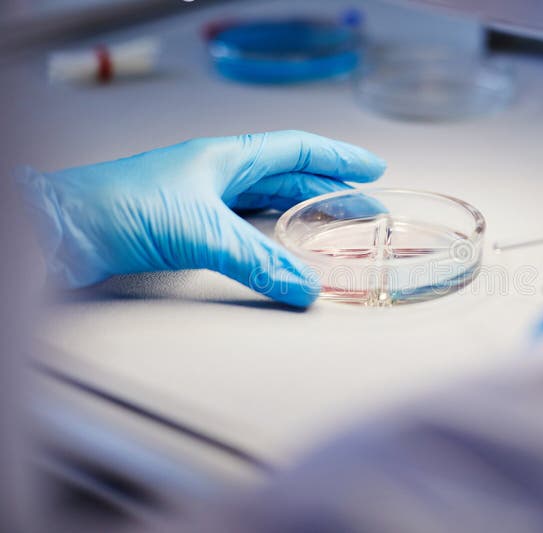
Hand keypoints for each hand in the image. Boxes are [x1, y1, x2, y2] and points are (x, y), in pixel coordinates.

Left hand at [17, 131, 385, 306]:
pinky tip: (284, 251)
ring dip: (303, 215)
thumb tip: (304, 286)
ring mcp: (202, 200)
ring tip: (334, 229)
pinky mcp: (186, 228)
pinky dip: (272, 239)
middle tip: (364, 210)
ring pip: (267, 203)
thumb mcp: (202, 232)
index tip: (370, 169)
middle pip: (288, 176)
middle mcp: (217, 174)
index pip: (296, 149)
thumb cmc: (121, 207)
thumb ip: (257, 261)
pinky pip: (245, 229)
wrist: (64, 228)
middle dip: (329, 190)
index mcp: (226, 156)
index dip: (338, 157)